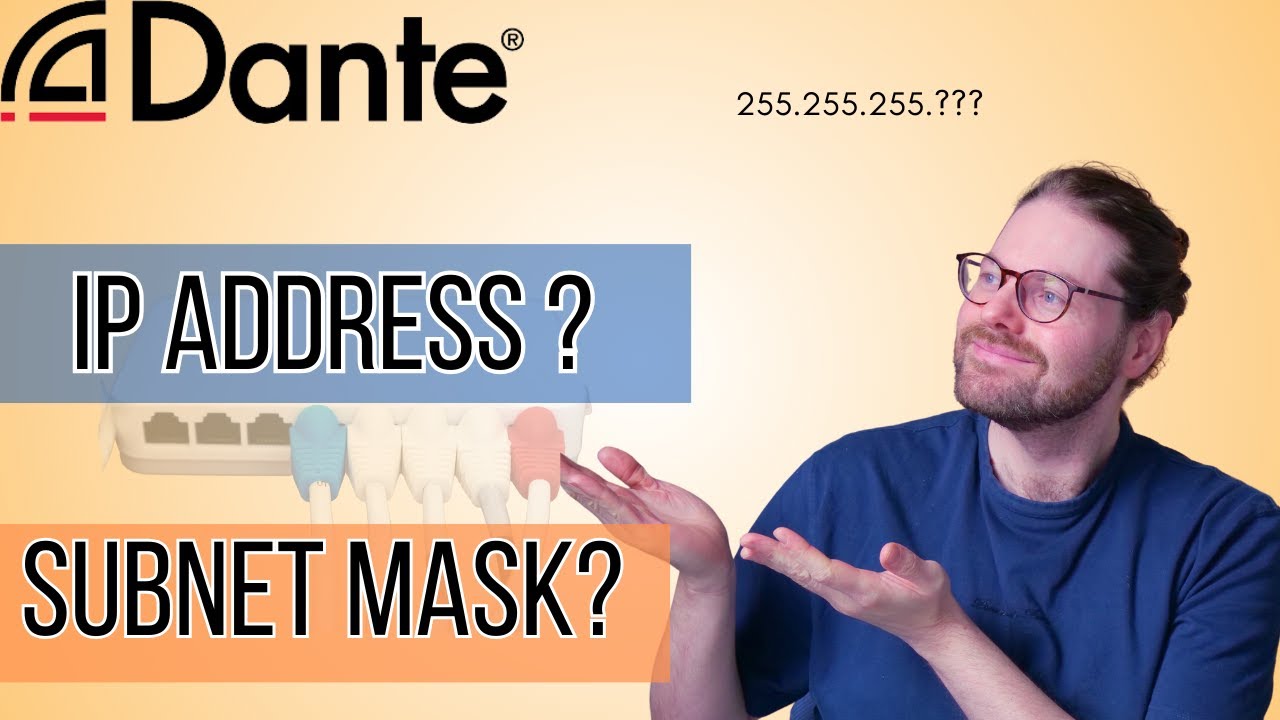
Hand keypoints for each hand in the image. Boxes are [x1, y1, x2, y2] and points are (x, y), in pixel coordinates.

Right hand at [560, 447, 733, 593]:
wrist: (711, 548)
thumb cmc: (684, 522)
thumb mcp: (654, 487)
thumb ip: (630, 471)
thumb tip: (602, 452)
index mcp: (619, 503)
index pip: (586, 480)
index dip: (564, 464)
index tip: (543, 446)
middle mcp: (618, 515)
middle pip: (585, 489)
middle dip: (561, 472)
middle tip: (536, 452)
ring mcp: (631, 525)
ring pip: (599, 499)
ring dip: (578, 483)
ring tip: (557, 466)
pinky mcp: (649, 532)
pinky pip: (624, 511)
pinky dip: (604, 497)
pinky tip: (587, 485)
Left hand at [740, 527, 965, 648]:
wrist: (930, 629)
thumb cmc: (931, 600)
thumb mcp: (929, 577)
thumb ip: (908, 564)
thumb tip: (887, 549)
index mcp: (864, 591)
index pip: (826, 571)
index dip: (801, 553)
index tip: (778, 537)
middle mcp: (845, 598)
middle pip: (805, 575)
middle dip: (775, 557)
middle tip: (747, 542)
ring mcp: (840, 599)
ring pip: (803, 577)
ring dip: (776, 560)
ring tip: (750, 546)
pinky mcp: (840, 596)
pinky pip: (810, 578)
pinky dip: (791, 563)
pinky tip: (779, 548)